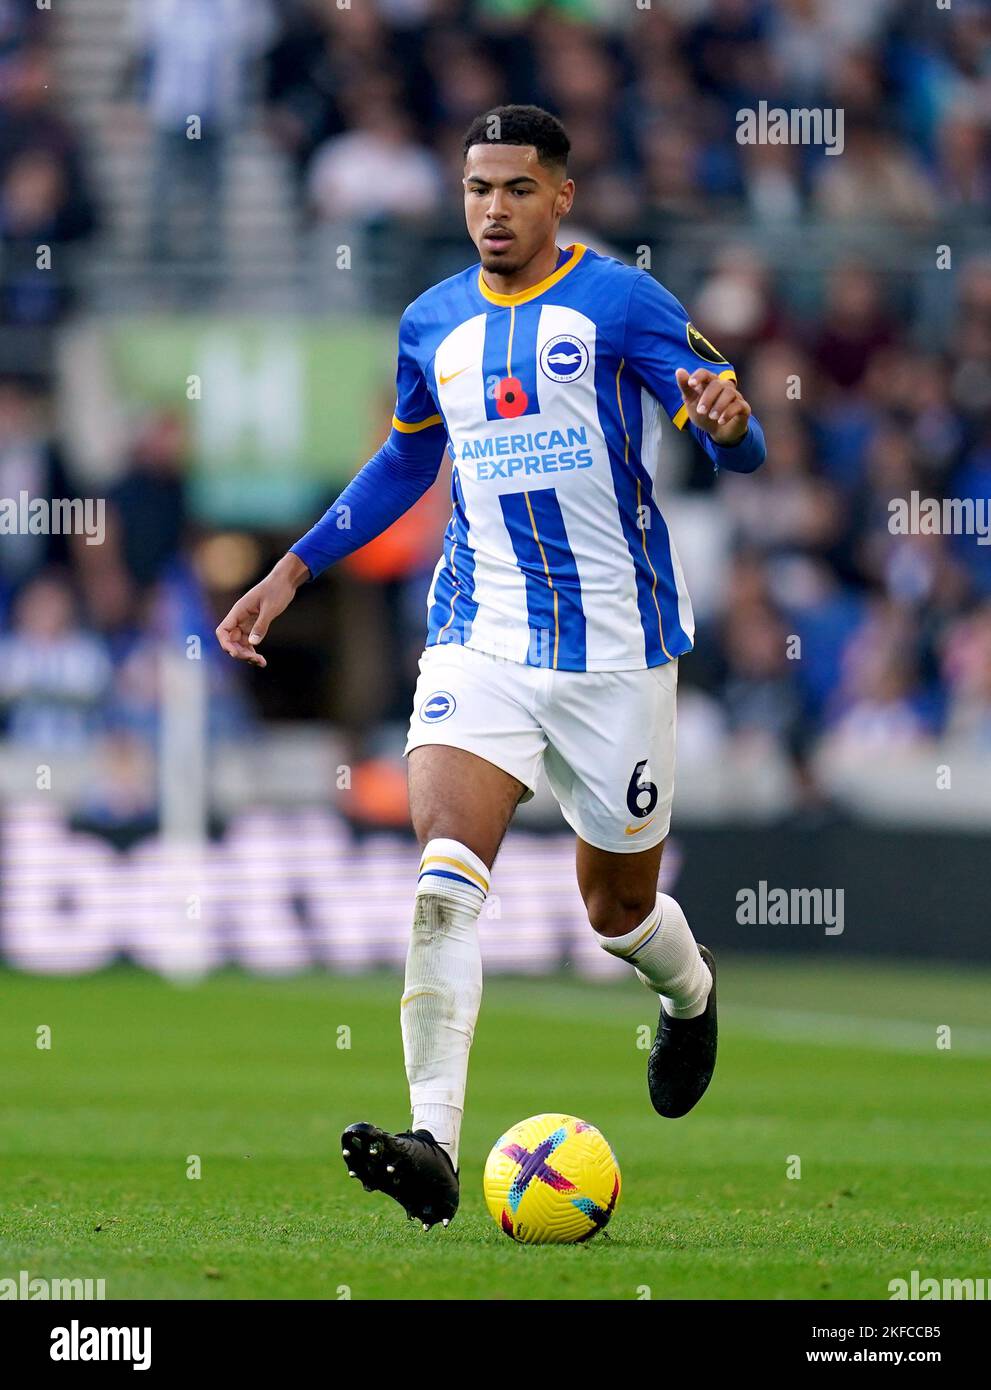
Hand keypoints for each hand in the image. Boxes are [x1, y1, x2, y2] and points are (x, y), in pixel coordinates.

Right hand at [215, 552, 309, 667]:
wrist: (285, 581)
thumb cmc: (277, 590)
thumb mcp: (270, 608)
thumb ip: (261, 625)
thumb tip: (252, 643)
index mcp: (238, 611)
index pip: (222, 631)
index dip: (226, 644)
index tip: (238, 654)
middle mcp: (239, 618)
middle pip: (230, 641)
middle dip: (240, 653)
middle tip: (256, 660)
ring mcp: (246, 622)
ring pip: (240, 643)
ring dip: (247, 654)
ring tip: (261, 662)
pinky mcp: (254, 625)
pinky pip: (248, 641)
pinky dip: (252, 650)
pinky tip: (261, 660)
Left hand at [675, 367, 751, 444]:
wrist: (718, 432)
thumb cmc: (704, 414)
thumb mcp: (691, 402)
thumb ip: (685, 387)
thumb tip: (679, 370)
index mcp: (709, 383)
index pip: (705, 373)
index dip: (698, 376)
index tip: (691, 384)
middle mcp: (723, 386)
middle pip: (717, 384)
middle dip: (707, 397)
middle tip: (700, 411)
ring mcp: (735, 396)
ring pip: (729, 393)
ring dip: (719, 405)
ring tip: (712, 417)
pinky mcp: (743, 407)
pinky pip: (739, 405)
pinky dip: (729, 413)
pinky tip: (721, 421)